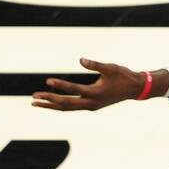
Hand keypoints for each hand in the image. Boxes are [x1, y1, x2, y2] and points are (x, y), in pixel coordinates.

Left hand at [32, 58, 161, 110]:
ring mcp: (91, 106)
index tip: (47, 80)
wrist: (135, 89)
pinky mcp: (91, 106)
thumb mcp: (110, 67)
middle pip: (66, 104)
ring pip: (67, 108)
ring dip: (51, 106)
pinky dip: (60, 105)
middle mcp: (91, 103)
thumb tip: (81, 59)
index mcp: (96, 93)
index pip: (74, 90)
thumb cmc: (123, 76)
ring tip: (35, 103)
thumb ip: (95, 64)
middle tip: (34, 98)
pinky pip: (72, 107)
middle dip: (49, 101)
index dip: (60, 85)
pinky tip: (51, 103)